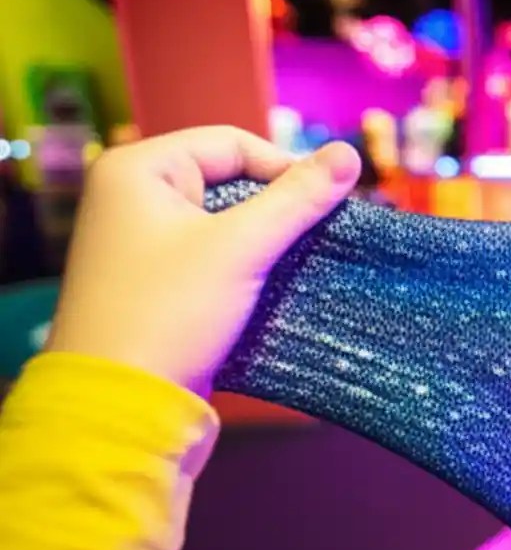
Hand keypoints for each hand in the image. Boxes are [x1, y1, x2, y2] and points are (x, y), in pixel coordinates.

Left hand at [45, 127, 359, 395]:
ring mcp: (142, 242)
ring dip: (267, 241)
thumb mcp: (241, 248)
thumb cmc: (170, 313)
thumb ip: (298, 198)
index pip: (232, 143)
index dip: (285, 169)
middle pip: (230, 180)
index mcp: (137, 170)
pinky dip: (247, 267)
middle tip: (317, 237)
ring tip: (301, 264)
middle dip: (277, 209)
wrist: (121, 405)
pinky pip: (214, 255)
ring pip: (226, 222)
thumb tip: (350, 153)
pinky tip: (274, 289)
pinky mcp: (157, 282)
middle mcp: (133, 197)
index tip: (326, 207)